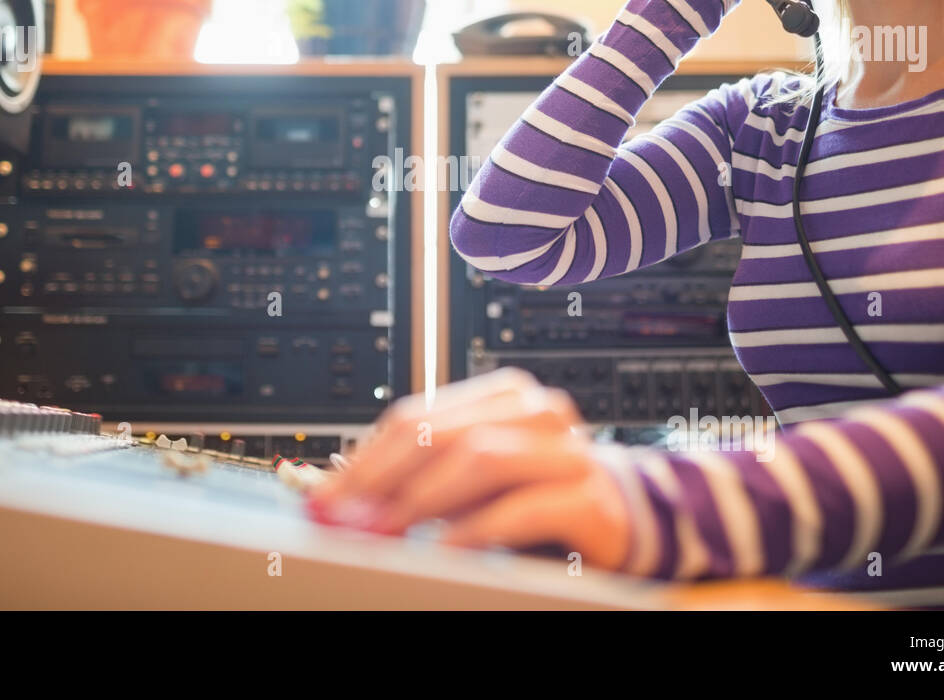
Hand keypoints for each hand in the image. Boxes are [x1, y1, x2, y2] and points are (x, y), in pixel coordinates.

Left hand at [306, 368, 632, 570]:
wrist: (618, 520)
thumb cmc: (533, 498)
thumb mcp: (468, 483)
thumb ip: (413, 478)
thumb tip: (331, 495)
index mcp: (502, 394)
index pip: (415, 416)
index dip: (363, 459)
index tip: (325, 499)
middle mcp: (536, 410)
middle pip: (440, 433)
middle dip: (382, 479)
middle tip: (345, 520)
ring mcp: (566, 448)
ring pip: (479, 458)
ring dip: (421, 500)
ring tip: (384, 533)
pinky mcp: (587, 494)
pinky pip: (520, 507)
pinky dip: (475, 528)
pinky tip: (444, 549)